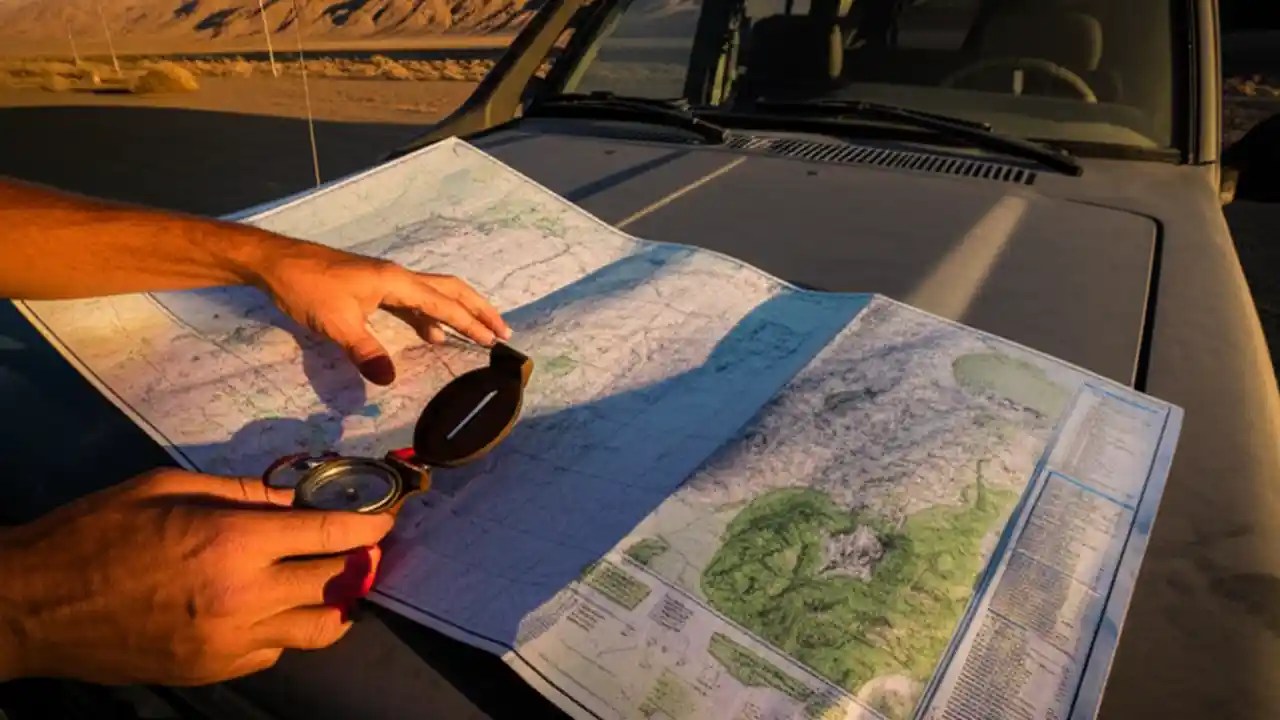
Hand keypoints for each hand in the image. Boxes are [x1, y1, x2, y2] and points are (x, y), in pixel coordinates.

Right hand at [0, 468, 393, 685]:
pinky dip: (287, 630)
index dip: (370, 525)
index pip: (330, 533)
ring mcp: (231, 643)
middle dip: (358, 562)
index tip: (389, 519)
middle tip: (363, 547)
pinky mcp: (214, 672)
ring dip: (333, 604)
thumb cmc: (97, 532)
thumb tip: (296, 496)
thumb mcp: (169, 488)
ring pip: (318, 630)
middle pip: (335, 583)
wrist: (33, 605)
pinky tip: (273, 609)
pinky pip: (276, 652)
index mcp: (233, 542)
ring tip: (331, 582)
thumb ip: (242, 493)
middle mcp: (244, 597)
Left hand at [256, 243, 511, 384]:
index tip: (493, 339)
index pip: (442, 303)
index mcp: (395, 281)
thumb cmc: (308, 287)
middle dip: (477, 309)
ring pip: (433, 293)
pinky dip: (430, 316)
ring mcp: (385, 280)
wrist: (277, 263)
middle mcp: (397, 277)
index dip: (469, 322)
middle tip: (501, 330)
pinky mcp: (373, 286)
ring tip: (475, 334)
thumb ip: (366, 351)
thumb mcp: (336, 324)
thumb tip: (389, 380)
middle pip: (449, 289)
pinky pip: (414, 301)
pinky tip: (431, 334)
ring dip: (456, 312)